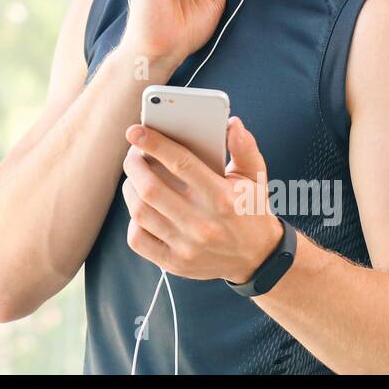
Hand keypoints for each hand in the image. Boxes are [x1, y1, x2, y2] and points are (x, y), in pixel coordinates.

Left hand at [120, 115, 284, 285]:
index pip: (181, 164)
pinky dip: (133, 220)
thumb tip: (232, 123)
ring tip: (134, 176)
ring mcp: (187, 247)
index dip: (155, 144)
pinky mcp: (175, 264)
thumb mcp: (254, 177)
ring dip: (130, 188)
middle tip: (132, 153)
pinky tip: (141, 206)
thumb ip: (244, 148)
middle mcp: (204, 225)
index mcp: (223, 198)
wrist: (258, 257)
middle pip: (152, 188)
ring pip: (140, 212)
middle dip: (134, 165)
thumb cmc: (250, 209)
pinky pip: (138, 239)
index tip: (135, 131)